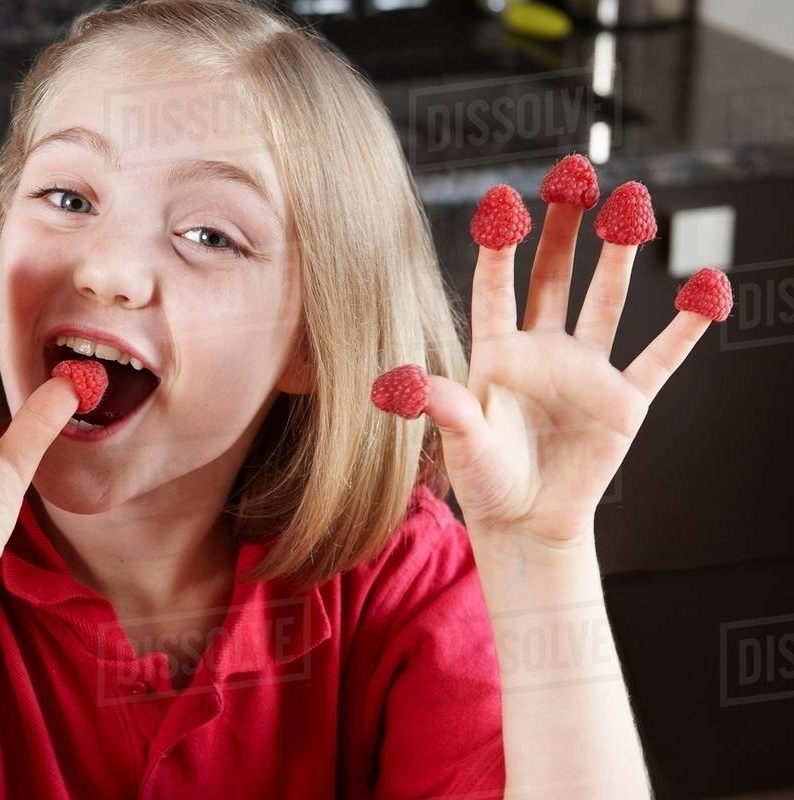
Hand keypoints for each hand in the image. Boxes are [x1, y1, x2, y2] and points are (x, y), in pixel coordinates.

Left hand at [420, 200, 725, 545]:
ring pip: (604, 300)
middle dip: (564, 229)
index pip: (495, 289)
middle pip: (553, 277)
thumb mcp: (459, 440)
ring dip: (617, 256)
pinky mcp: (624, 400)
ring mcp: (585, 371)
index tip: (502, 202)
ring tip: (629, 205)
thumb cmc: (485, 481)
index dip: (498, 248)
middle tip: (574, 177)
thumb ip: (439, 405)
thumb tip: (393, 384)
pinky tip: (707, 287)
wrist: (527, 523)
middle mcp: (542, 351)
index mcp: (496, 354)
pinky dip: (685, 326)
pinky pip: (660, 356)